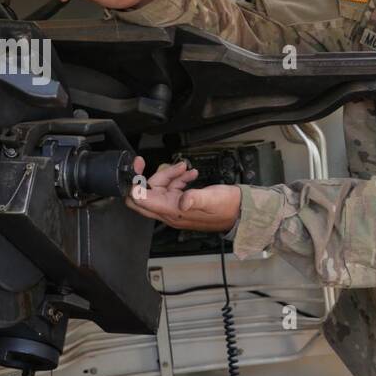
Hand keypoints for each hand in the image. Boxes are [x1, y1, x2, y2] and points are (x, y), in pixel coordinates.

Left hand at [124, 157, 241, 230]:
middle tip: (148, 163)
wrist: (240, 211)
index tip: (138, 167)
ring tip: (184, 168)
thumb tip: (182, 200)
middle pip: (144, 194)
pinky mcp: (182, 202)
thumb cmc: (228, 207)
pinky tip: (189, 174)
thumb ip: (195, 198)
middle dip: (146, 177)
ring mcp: (175, 207)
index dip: (134, 183)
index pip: (140, 200)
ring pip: (159, 188)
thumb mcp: (212, 199)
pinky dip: (177, 178)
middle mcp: (170, 211)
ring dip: (168, 175)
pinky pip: (171, 189)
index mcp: (173, 211)